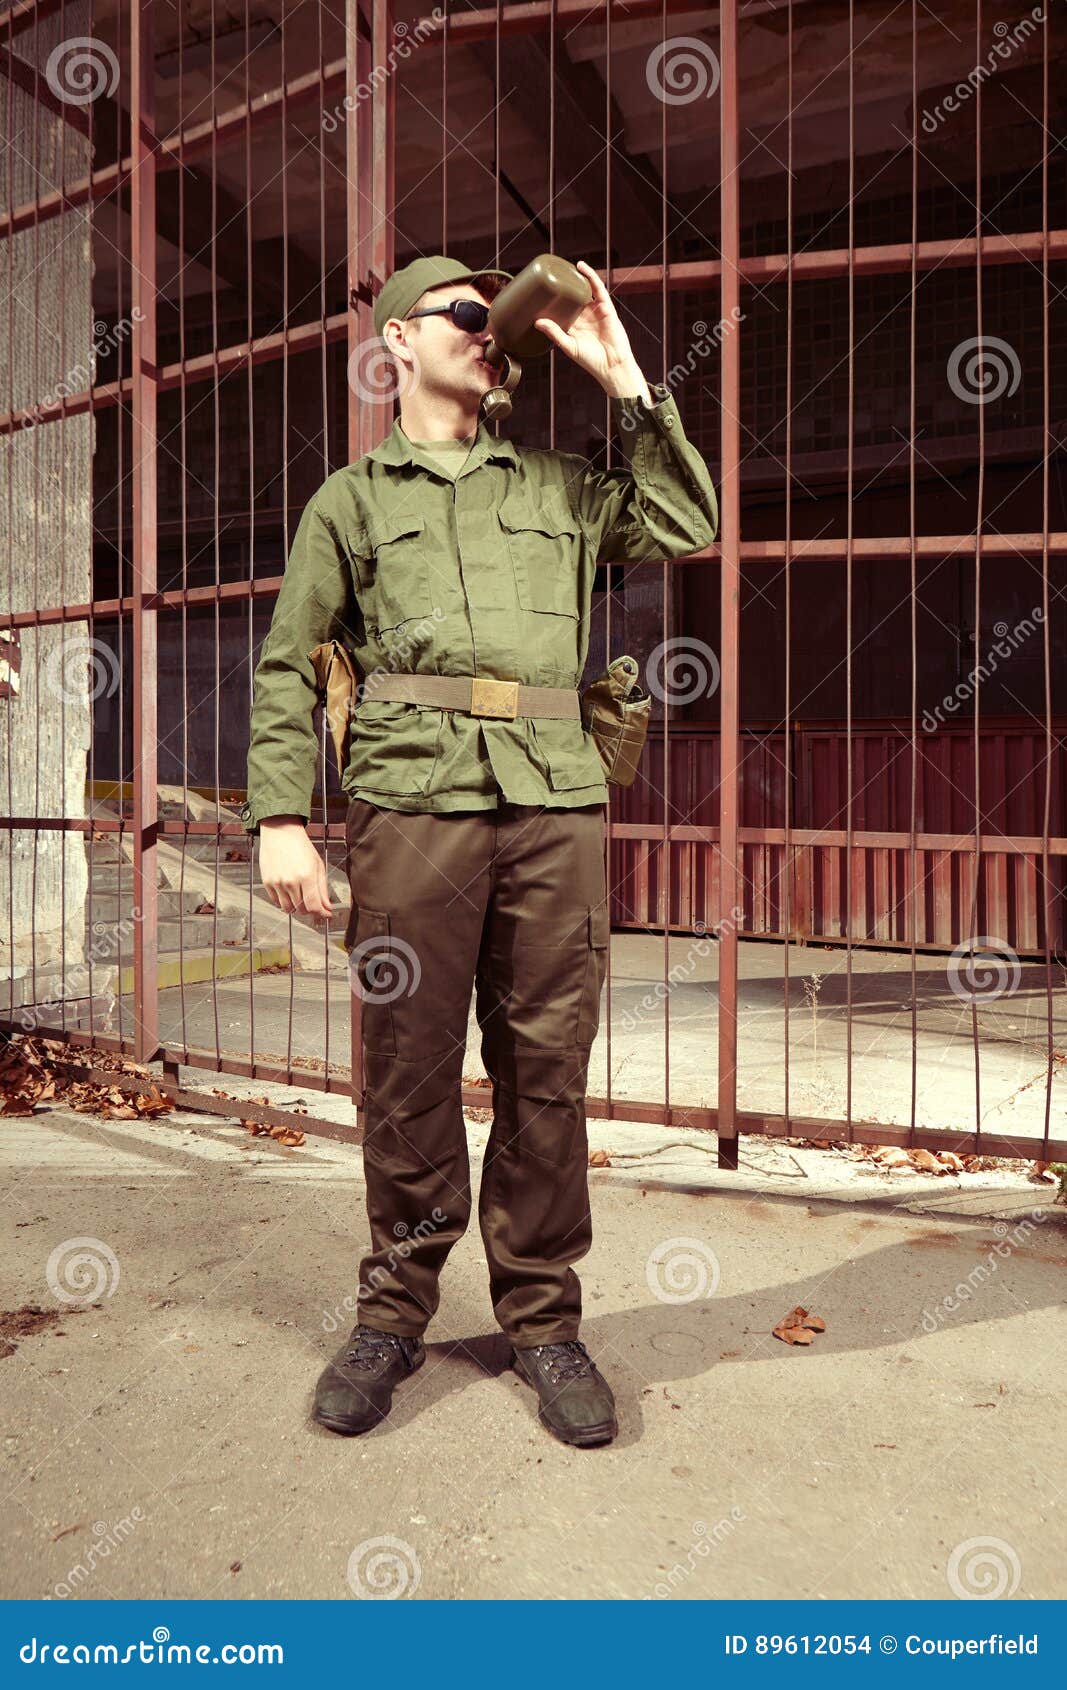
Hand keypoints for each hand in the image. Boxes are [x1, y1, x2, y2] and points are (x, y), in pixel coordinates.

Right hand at [258, 818, 332, 919]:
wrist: (280, 832)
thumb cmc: (301, 846)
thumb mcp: (318, 865)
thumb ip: (323, 888)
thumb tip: (327, 908)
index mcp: (307, 876)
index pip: (314, 906)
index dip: (321, 914)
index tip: (325, 914)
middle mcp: (291, 881)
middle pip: (302, 910)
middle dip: (310, 910)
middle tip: (313, 904)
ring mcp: (277, 883)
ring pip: (288, 909)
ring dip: (296, 907)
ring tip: (301, 897)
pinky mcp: (267, 882)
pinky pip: (276, 902)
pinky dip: (284, 901)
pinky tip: (289, 892)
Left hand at [533, 259, 651, 402]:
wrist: (611, 366)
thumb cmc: (591, 360)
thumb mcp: (568, 345)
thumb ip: (554, 332)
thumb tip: (537, 321)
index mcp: (574, 325)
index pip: (561, 308)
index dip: (552, 299)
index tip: (539, 290)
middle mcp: (584, 316)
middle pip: (572, 296)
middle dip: (564, 285)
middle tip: (550, 274)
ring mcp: (595, 310)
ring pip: (585, 290)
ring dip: (577, 277)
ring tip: (565, 266)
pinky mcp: (606, 307)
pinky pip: (598, 288)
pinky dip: (591, 277)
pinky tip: (582, 267)